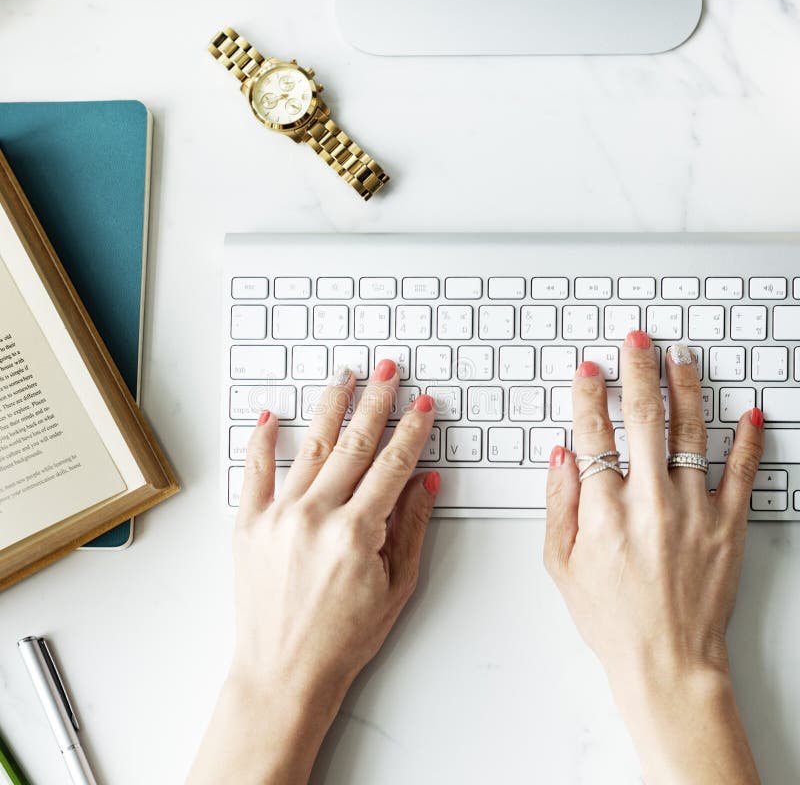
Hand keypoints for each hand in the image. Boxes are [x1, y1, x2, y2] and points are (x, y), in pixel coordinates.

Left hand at [188, 359, 439, 784]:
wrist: (284, 673)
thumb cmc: (344, 638)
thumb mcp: (396, 587)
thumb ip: (412, 527)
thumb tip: (426, 479)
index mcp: (356, 533)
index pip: (392, 464)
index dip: (411, 430)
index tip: (422, 404)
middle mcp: (315, 516)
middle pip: (354, 444)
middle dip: (375, 402)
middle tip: (387, 370)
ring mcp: (278, 517)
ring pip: (311, 447)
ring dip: (331, 407)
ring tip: (345, 376)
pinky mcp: (248, 525)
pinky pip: (255, 472)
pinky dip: (264, 440)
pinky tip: (273, 414)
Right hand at [545, 332, 763, 784]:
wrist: (667, 661)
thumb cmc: (612, 618)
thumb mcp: (561, 564)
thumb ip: (558, 503)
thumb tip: (560, 455)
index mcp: (603, 507)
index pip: (592, 430)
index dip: (587, 392)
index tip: (587, 370)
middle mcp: (649, 498)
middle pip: (642, 415)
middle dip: (637, 369)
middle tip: (636, 340)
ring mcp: (693, 508)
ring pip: (691, 430)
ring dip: (684, 387)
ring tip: (680, 358)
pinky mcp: (727, 524)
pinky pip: (741, 472)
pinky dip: (748, 439)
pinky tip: (749, 413)